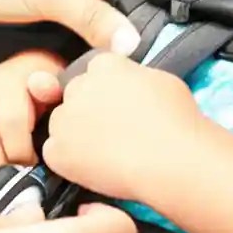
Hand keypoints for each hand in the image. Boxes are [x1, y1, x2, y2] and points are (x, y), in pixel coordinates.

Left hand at [0, 0, 142, 53]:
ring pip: (99, 6)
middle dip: (121, 16)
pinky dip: (82, 32)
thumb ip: (94, 18)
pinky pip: (77, 16)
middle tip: (126, 46)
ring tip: (102, 48)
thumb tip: (128, 39)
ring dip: (99, 27)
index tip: (149, 29)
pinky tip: (83, 48)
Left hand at [43, 53, 205, 200]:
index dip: (108, 90)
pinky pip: (56, 153)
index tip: (120, 105)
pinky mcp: (57, 150)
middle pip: (75, 94)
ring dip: (77, 135)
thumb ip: (136, 77)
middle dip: (88, 109)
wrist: (171, 160)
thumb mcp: (162, 80)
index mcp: (105, 65)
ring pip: (62, 123)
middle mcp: (79, 86)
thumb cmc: (177, 120)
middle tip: (113, 130)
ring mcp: (64, 118)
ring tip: (107, 153)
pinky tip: (96, 168)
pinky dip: (70, 162)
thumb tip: (131, 85)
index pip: (97, 71)